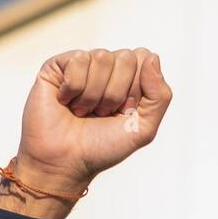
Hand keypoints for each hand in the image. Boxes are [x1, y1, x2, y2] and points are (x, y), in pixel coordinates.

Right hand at [1, 48, 172, 218]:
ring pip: (102, 57)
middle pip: (126, 57)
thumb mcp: (144, 128)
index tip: (124, 111)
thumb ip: (159, 96)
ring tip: (83, 111)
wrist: (65, 161)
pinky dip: (75, 88)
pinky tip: (66, 101)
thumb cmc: (103, 147)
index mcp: (130, 79)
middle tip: (102, 113)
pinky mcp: (58, 65)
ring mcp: (82, 64)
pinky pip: (79, 60)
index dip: (137, 88)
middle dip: (116, 93)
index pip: (145, 58)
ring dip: (94, 94)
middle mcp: (107, 68)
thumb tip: (153, 57)